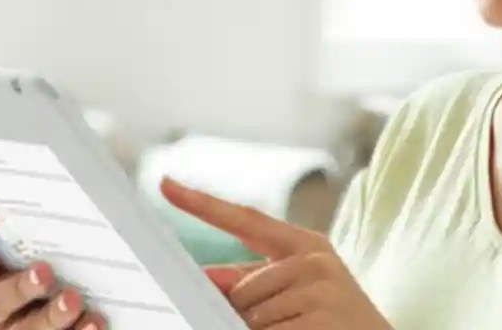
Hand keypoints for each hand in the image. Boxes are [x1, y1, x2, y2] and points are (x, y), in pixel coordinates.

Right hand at [0, 211, 107, 329]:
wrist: (81, 305)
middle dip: (19, 288)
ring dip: (51, 316)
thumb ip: (57, 226)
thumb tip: (109, 185)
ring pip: (27, 329)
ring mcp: (20, 328)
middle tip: (44, 271)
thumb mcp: (54, 243)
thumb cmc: (64, 263)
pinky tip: (94, 321)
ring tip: (74, 300)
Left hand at [160, 176, 391, 329]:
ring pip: (250, 315)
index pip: (244, 218)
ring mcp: (319, 288)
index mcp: (305, 245)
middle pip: (241, 288)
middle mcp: (314, 260)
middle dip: (247, 314)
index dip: (202, 203)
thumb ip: (255, 280)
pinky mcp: (319, 317)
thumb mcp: (301, 291)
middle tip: (286, 323)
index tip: (166, 185)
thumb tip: (205, 277)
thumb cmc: (336, 320)